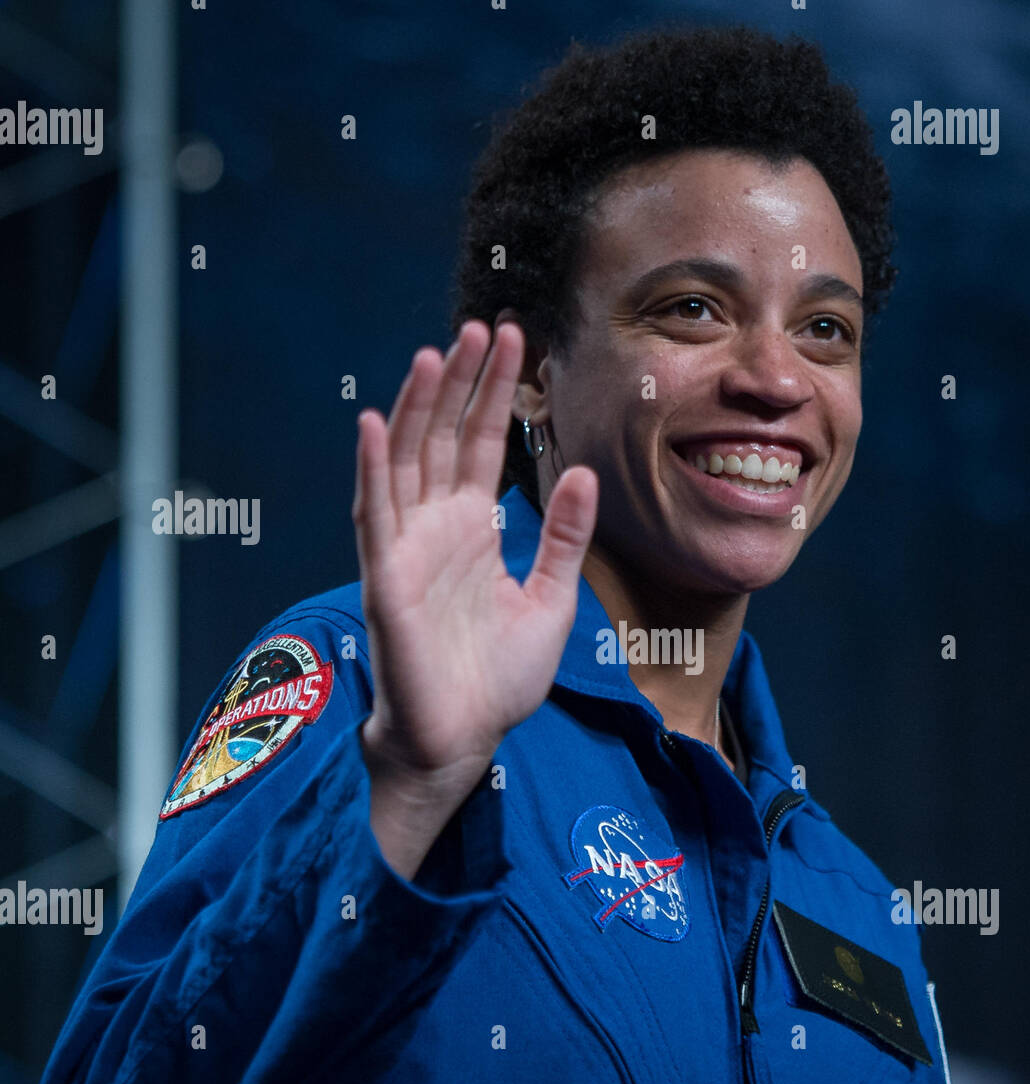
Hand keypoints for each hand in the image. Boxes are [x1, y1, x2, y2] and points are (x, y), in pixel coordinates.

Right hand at [352, 320, 596, 871]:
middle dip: (462, 384)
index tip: (514, 342)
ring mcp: (407, 550)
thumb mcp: (552, 598)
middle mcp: (436, 530)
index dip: (497, 395)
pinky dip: (375, 469)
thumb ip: (565, 538)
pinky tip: (378, 422)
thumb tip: (583, 472)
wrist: (465, 738)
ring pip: (408, 462)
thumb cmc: (500, 678)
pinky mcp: (386, 579)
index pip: (483, 446)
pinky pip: (375, 516)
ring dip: (419, 409)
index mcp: (473, 531)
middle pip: (446, 440)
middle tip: (482, 328)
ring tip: (436, 353)